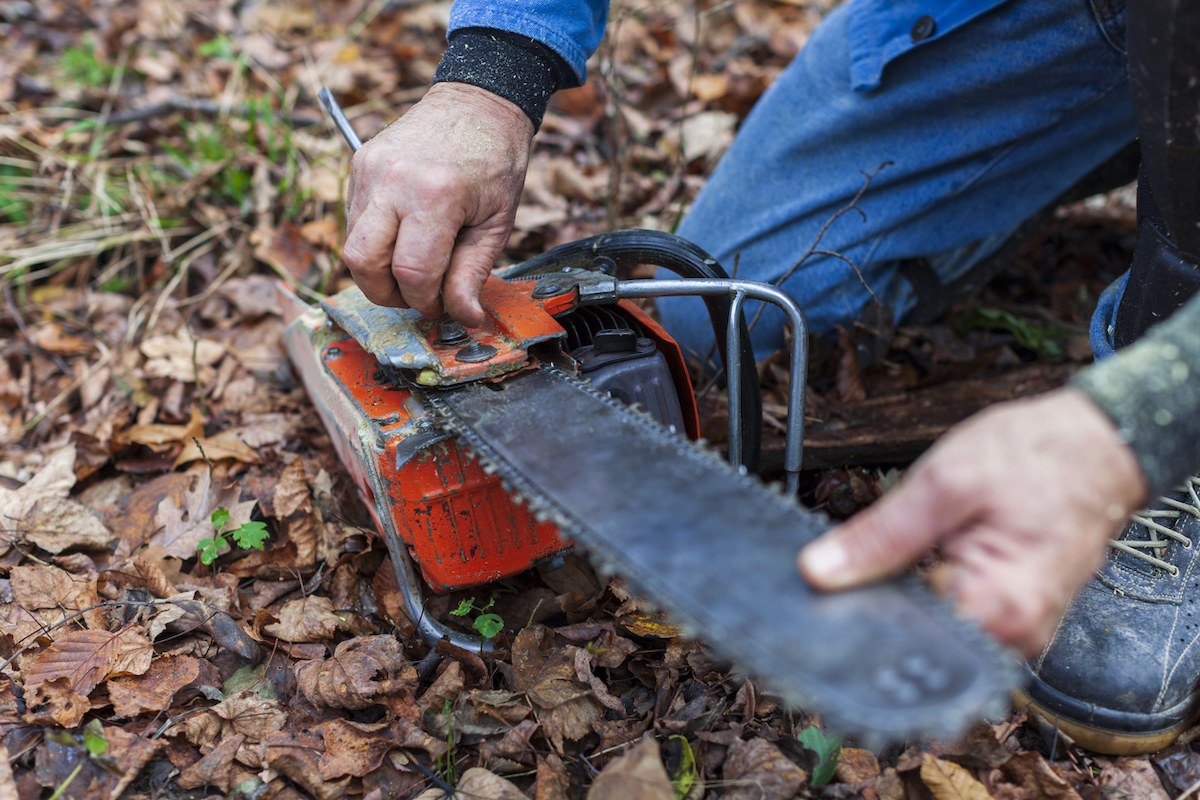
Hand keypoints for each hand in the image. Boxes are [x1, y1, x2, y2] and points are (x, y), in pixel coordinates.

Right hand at [343, 83, 534, 325]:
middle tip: (416, 296)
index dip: (425, 302)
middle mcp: (394, 180)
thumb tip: (465, 318)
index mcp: (436, 194)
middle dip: (387, 294)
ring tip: (412, 267)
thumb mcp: (497, 223)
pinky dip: (374, 243)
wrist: (477, 102)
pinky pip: (354, 222)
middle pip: (364, 264)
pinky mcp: (357, 165)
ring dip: (378, 271)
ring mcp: (369, 170)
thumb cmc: (495, 161)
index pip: (412, 272)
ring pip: (351, 247)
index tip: (440, 306)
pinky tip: (403, 236)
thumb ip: (473, 273)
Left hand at [797, 388, 1147, 655]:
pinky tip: (926, 557)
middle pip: (916, 637)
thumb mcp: (942, 484)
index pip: (901, 636)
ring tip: (910, 545)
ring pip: (932, 625)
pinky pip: (956, 614)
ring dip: (905, 592)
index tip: (826, 585)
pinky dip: (930, 588)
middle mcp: (1013, 634)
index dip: (857, 610)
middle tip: (865, 553)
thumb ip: (879, 536)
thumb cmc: (1035, 456)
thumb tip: (818, 572)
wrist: (1099, 444)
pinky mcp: (1013, 614)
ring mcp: (1017, 629)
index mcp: (996, 608)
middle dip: (878, 601)